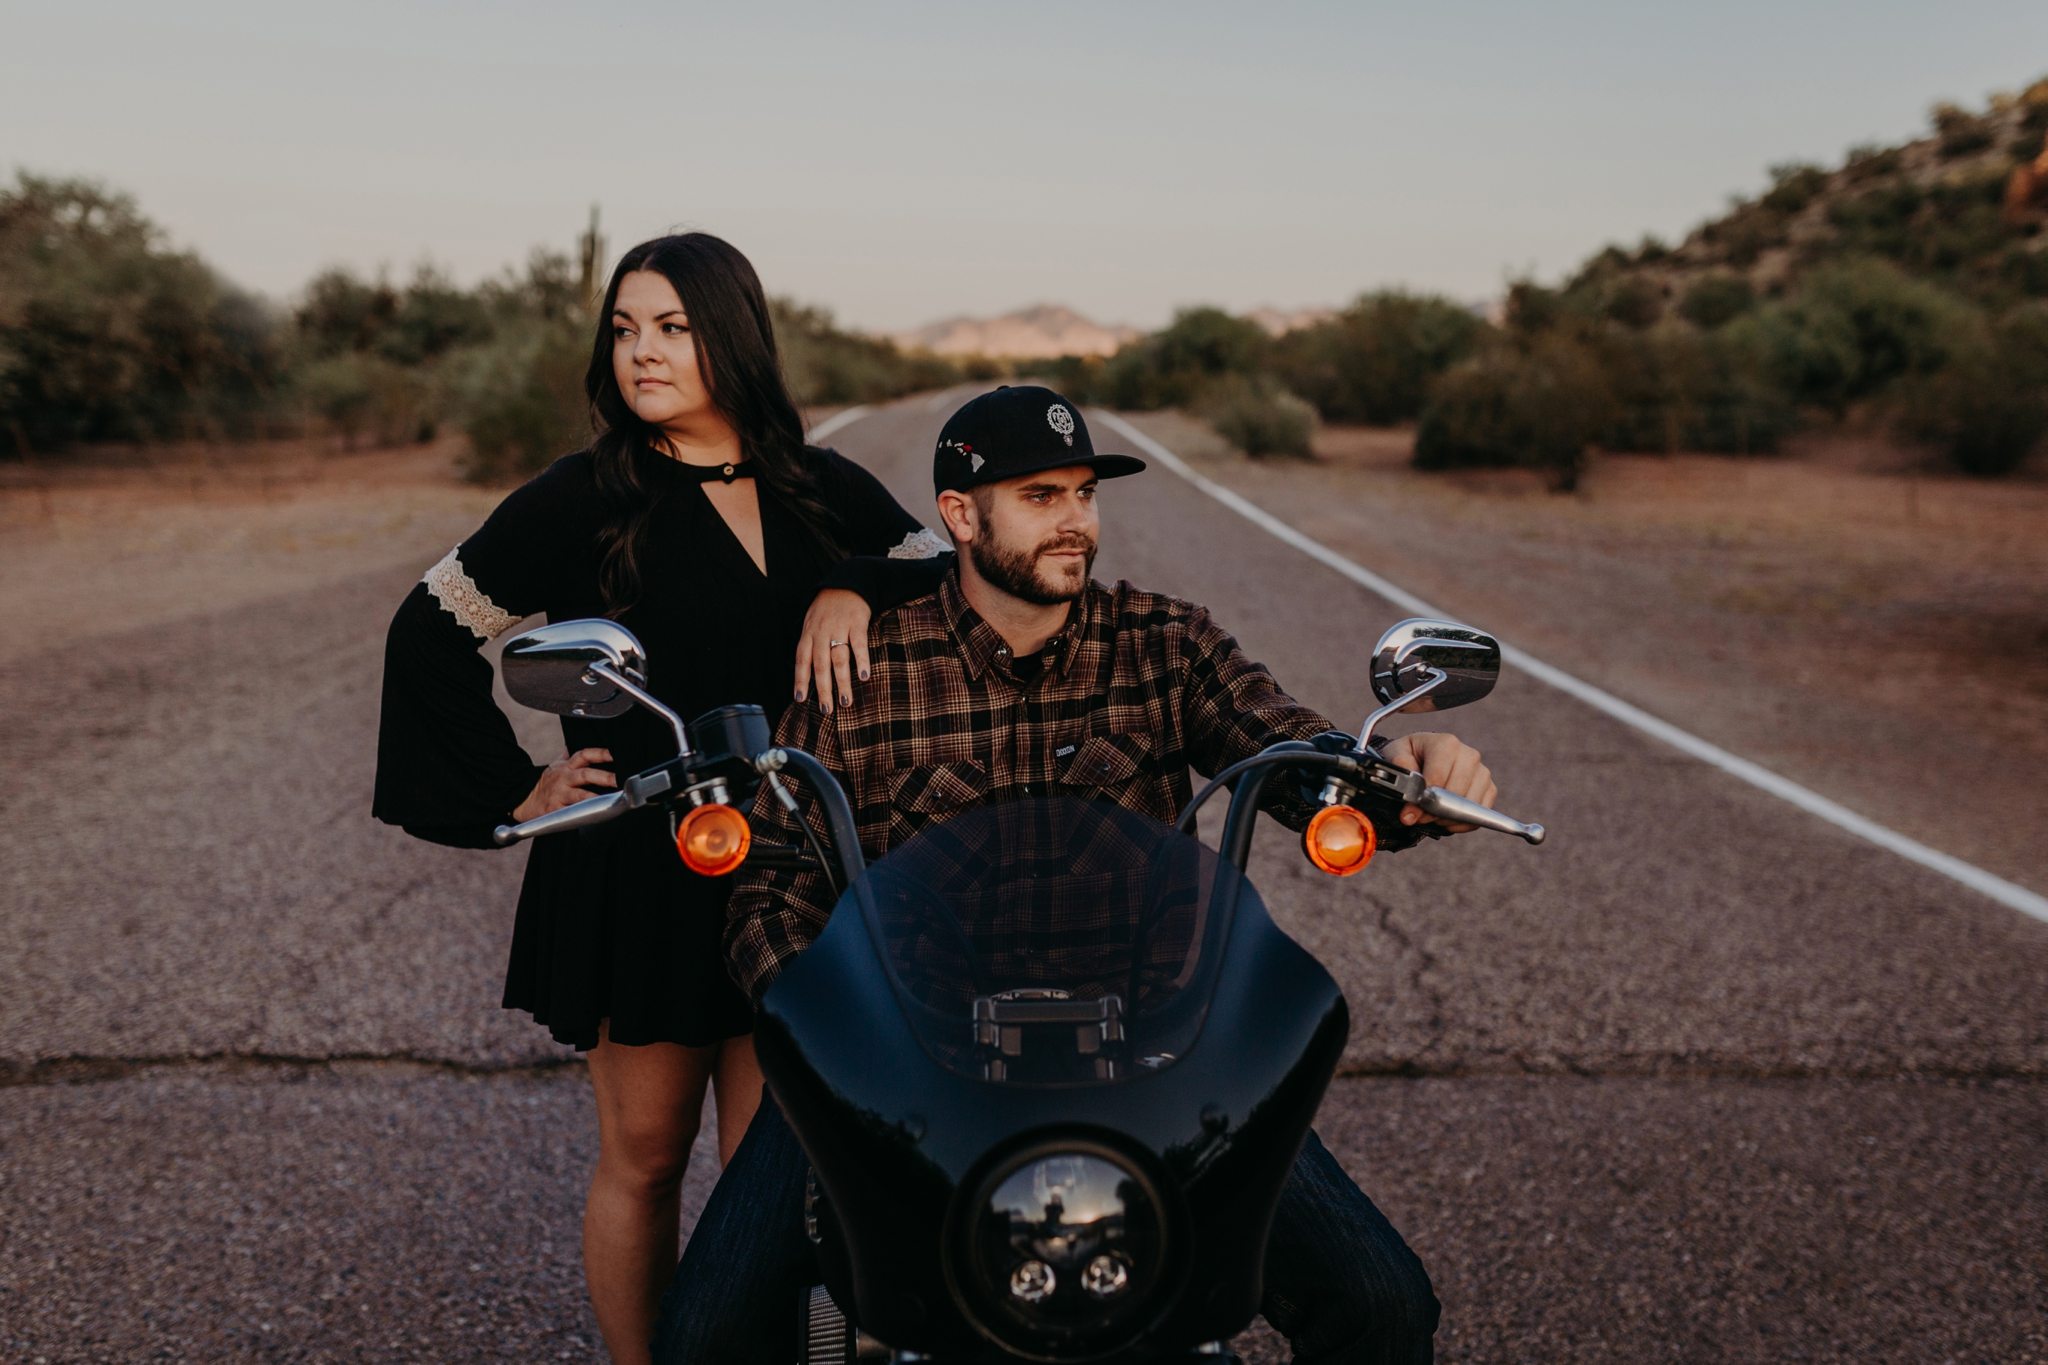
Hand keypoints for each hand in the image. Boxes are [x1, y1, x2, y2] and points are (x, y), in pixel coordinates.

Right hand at [513, 748, 616, 822]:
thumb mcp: (556, 765)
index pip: (584, 755)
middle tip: (618, 780)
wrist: (523, 800)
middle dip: (603, 777)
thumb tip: (579, 739)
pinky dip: (582, 814)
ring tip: (609, 799)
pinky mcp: (556, 810)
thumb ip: (570, 754)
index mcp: (567, 766)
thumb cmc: (547, 783)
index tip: (614, 754)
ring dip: (595, 797)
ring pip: (580, 795)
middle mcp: (564, 778)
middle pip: (585, 774)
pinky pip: (571, 812)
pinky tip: (594, 816)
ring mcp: (560, 794)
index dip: (599, 753)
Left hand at [794, 588, 871, 715]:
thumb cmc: (827, 608)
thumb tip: (805, 672)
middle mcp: (821, 631)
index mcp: (808, 633)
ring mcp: (839, 627)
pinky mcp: (857, 622)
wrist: (846, 582)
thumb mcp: (811, 622)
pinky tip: (864, 677)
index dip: (800, 680)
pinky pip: (859, 644)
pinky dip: (862, 661)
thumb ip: (809, 644)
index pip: (801, 660)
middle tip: (826, 710)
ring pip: (839, 659)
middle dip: (823, 689)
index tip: (800, 700)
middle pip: (820, 665)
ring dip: (842, 682)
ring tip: (846, 701)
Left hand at [1378, 732, 1494, 833]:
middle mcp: (1469, 756)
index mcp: (1446, 743)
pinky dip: (1461, 823)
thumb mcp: (1397, 753)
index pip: (1438, 778)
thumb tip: (1409, 794)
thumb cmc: (1411, 754)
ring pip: (1468, 807)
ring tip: (1431, 814)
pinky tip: (1445, 818)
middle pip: (1455, 794)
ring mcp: (1482, 772)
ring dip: (1446, 818)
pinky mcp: (1490, 788)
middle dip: (1434, 810)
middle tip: (1419, 815)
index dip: (1423, 798)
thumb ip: (1400, 768)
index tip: (1411, 809)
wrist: (1426, 755)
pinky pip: (1479, 815)